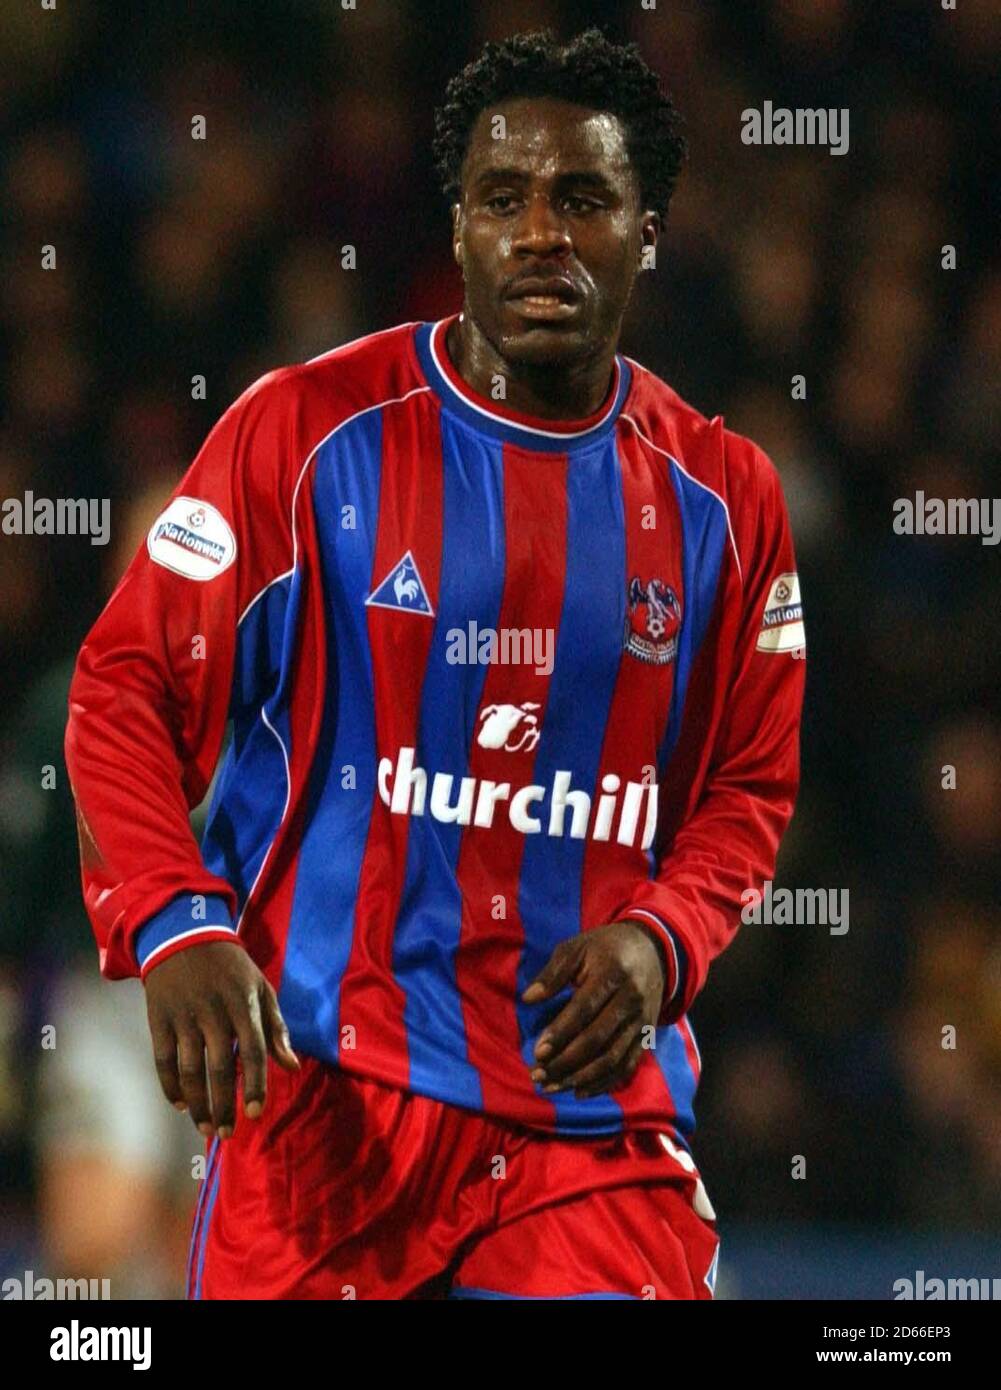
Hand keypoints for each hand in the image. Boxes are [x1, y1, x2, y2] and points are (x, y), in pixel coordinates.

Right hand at [144, 940, 298, 1139]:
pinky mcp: (159, 1018)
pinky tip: (180, 1104)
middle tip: (228, 1132)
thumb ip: (276, 1029)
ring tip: (206, 1127)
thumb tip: (292, 1067)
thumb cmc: (232, 969)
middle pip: (219, 1067)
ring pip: (188, 1069)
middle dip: (223, 1104)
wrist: (185, 937)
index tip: (256, 1113)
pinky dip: (169, 1086)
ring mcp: (183, 1015)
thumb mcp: (261, 988)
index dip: (255, 1084)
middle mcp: (213, 1011)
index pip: (252, 1051)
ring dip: (197, 1103)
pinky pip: (162, 1060)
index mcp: (244, 1004)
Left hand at [521, 920, 666, 1098]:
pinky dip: (604, 1082)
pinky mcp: (647, 1035)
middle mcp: (632, 999)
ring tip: (553, 1087)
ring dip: (581, 1078)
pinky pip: (627, 1065)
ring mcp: (643, 1020)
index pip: (584, 1009)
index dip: (561, 1032)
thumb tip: (528, 999)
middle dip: (566, 1061)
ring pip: (613, 1058)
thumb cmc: (606, 948)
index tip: (538, 1052)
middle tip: (539, 1075)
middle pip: (598, 1039)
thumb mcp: (577, 947)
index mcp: (613, 973)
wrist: (653, 950)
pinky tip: (580, 1091)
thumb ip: (553, 973)